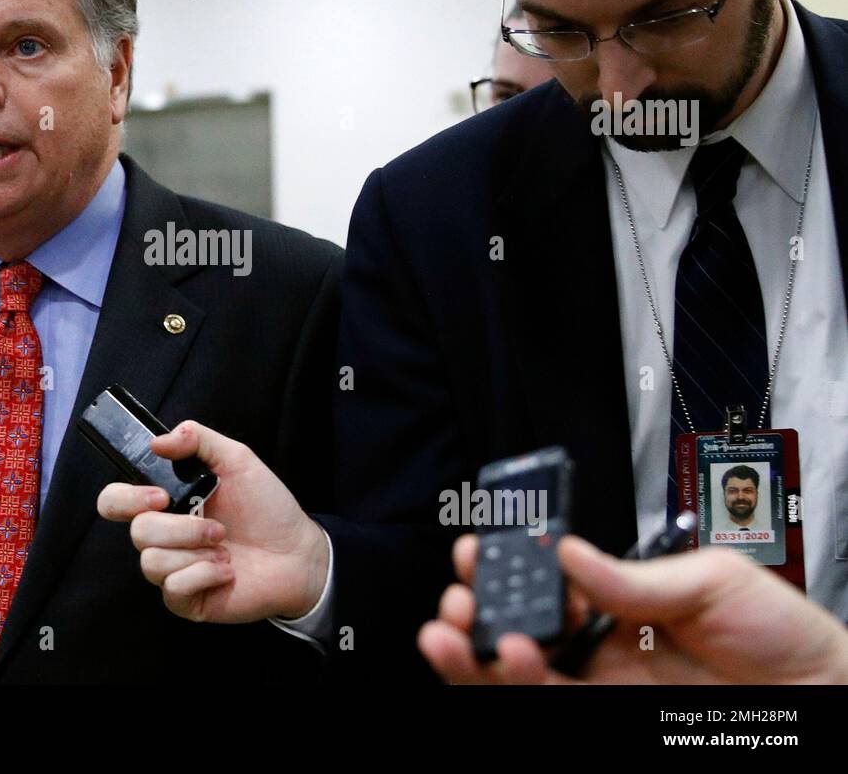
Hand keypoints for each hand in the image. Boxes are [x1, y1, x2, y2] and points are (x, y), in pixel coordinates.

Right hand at [97, 420, 329, 623]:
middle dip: (179, 528)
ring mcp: (172, 570)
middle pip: (137, 532)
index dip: (125, 499)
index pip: (115, 501)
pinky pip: (173, 589)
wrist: (298, 552)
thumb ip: (197, 439)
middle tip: (215, 527)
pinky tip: (226, 571)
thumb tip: (157, 442)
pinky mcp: (186, 600)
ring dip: (196, 552)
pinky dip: (205, 575)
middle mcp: (164, 537)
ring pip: (151, 562)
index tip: (161, 495)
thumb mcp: (236, 460)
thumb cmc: (267, 507)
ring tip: (224, 549)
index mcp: (166, 503)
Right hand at [417, 533, 847, 683]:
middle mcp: (598, 649)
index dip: (504, 567)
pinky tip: (510, 655)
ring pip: (512, 675)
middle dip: (471, 610)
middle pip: (512, 630)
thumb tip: (568, 549)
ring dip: (472, 652)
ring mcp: (599, 690)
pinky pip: (544, 708)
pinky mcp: (605, 721)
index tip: (480, 547)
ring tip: (456, 629)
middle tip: (459, 594)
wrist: (826, 696)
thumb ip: (636, 577)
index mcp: (618, 604)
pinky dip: (513, 683)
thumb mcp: (713, 582)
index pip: (544, 584)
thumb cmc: (785, 638)